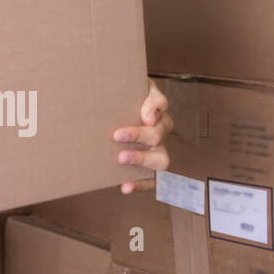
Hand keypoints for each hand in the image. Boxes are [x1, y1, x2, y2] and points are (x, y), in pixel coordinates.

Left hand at [114, 78, 173, 193]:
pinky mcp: (148, 168)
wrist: (113, 108)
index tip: (143, 116)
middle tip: (117, 136)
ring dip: (141, 160)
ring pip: (160, 159)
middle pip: (157, 136)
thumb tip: (149, 116)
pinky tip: (125, 187)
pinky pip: (151, 180)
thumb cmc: (124, 98)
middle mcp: (160, 132)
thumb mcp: (134, 86)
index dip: (153, 110)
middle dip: (139, 136)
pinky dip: (141, 184)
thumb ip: (145, 95)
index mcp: (156, 110)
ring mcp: (155, 151)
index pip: (160, 105)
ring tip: (121, 159)